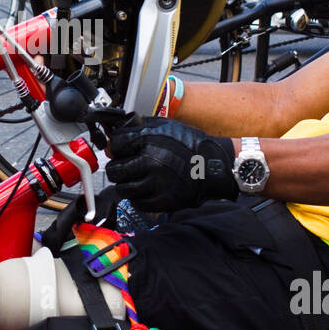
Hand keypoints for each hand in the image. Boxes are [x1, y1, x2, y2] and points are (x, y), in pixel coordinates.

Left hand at [105, 117, 236, 212]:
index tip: (121, 149)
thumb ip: (139, 129)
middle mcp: (150, 163)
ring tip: (136, 179)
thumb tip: (116, 140)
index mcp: (149, 141)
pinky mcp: (162, 201)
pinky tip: (146, 189)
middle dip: (118, 168)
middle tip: (126, 166)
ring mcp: (156, 184)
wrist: (214, 166)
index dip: (116, 146)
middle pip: (114, 170)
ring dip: (126, 184)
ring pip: (123, 189)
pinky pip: (137, 203)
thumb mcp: (165, 126)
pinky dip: (138, 197)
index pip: (115, 144)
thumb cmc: (190, 145)